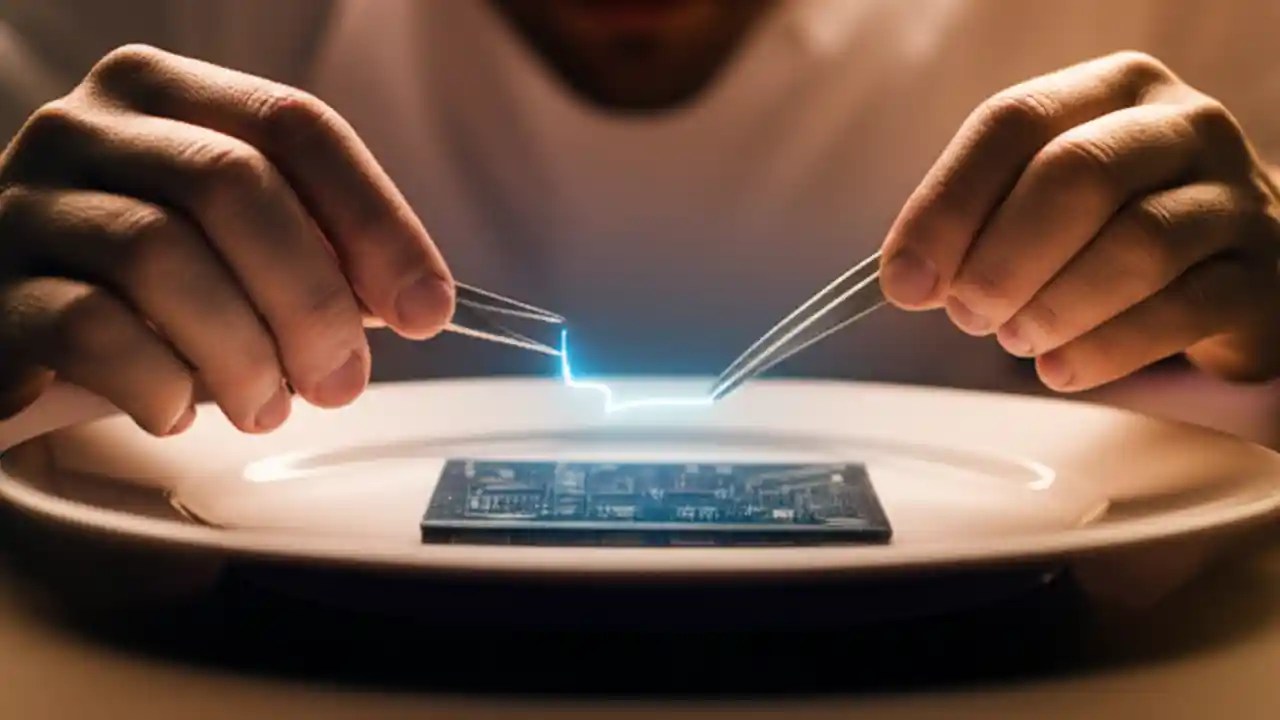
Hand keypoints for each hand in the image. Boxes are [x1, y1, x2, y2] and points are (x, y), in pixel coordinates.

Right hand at [0, 45, 454, 433]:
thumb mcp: (235, 247)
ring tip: (266, 405)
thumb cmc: (145, 289)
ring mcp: (31, 202)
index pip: (296, 125)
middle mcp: (89, 127)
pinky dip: (159, 383)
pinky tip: (175, 412)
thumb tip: (418, 301)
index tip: (428, 308)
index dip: (377, 220)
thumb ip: (317, 253)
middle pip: (234, 184)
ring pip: (163, 257)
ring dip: (243, 353)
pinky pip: (91, 328)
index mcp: (167, 96)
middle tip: (342, 379)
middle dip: (313, 298)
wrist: (15, 326)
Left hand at [879, 51, 1279, 390]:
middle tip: (967, 313)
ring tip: (1015, 340)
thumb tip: (908, 277)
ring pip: (1137, 243)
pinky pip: (1182, 311)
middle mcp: (1181, 125)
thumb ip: (976, 222)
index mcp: (1109, 89)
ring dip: (1054, 305)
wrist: (1231, 266)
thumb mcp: (1042, 198)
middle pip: (1077, 173)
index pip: (1014, 121)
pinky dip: (1105, 348)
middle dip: (1002, 257)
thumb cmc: (1110, 229)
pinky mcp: (1260, 276)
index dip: (947, 204)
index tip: (906, 280)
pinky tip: (1061, 368)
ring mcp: (1232, 197)